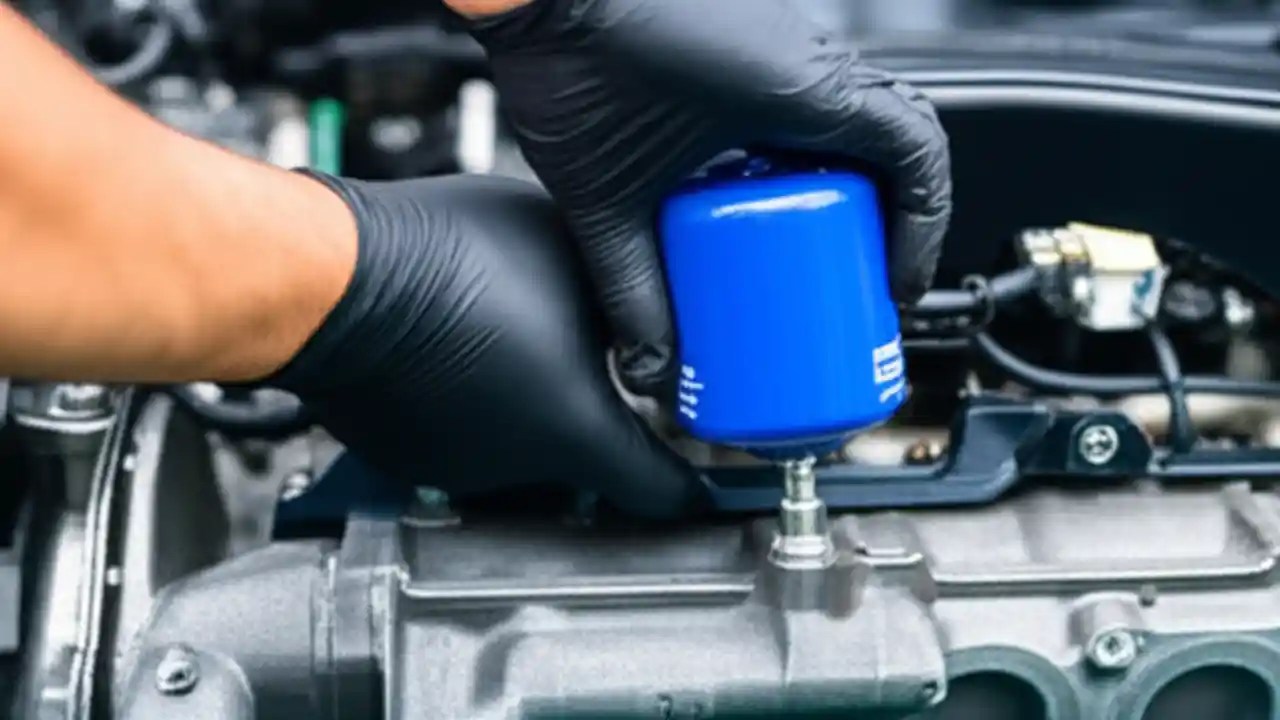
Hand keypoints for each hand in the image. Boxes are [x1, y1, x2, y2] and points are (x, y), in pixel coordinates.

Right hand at [267, 172, 708, 518]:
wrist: (333, 277)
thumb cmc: (447, 257)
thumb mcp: (573, 251)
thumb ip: (623, 292)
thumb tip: (643, 305)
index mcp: (577, 428)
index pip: (660, 487)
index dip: (692, 488)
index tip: (705, 485)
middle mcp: (521, 467)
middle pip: (589, 459)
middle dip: (600, 415)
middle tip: (597, 358)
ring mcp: (462, 469)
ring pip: (525, 449)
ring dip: (533, 405)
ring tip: (512, 337)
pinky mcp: (412, 458)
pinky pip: (467, 440)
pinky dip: (478, 407)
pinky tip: (464, 349)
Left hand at [466, 0, 952, 394]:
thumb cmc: (574, 51)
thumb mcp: (609, 201)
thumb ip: (632, 290)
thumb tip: (655, 362)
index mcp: (803, 88)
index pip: (916, 151)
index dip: (924, 226)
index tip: (894, 280)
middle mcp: (804, 53)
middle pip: (892, 137)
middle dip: (886, 213)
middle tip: (856, 268)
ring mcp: (775, 37)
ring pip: (848, 113)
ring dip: (839, 179)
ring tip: (802, 241)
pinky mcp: (741, 34)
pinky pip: (801, 93)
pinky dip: (799, 147)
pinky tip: (747, 190)